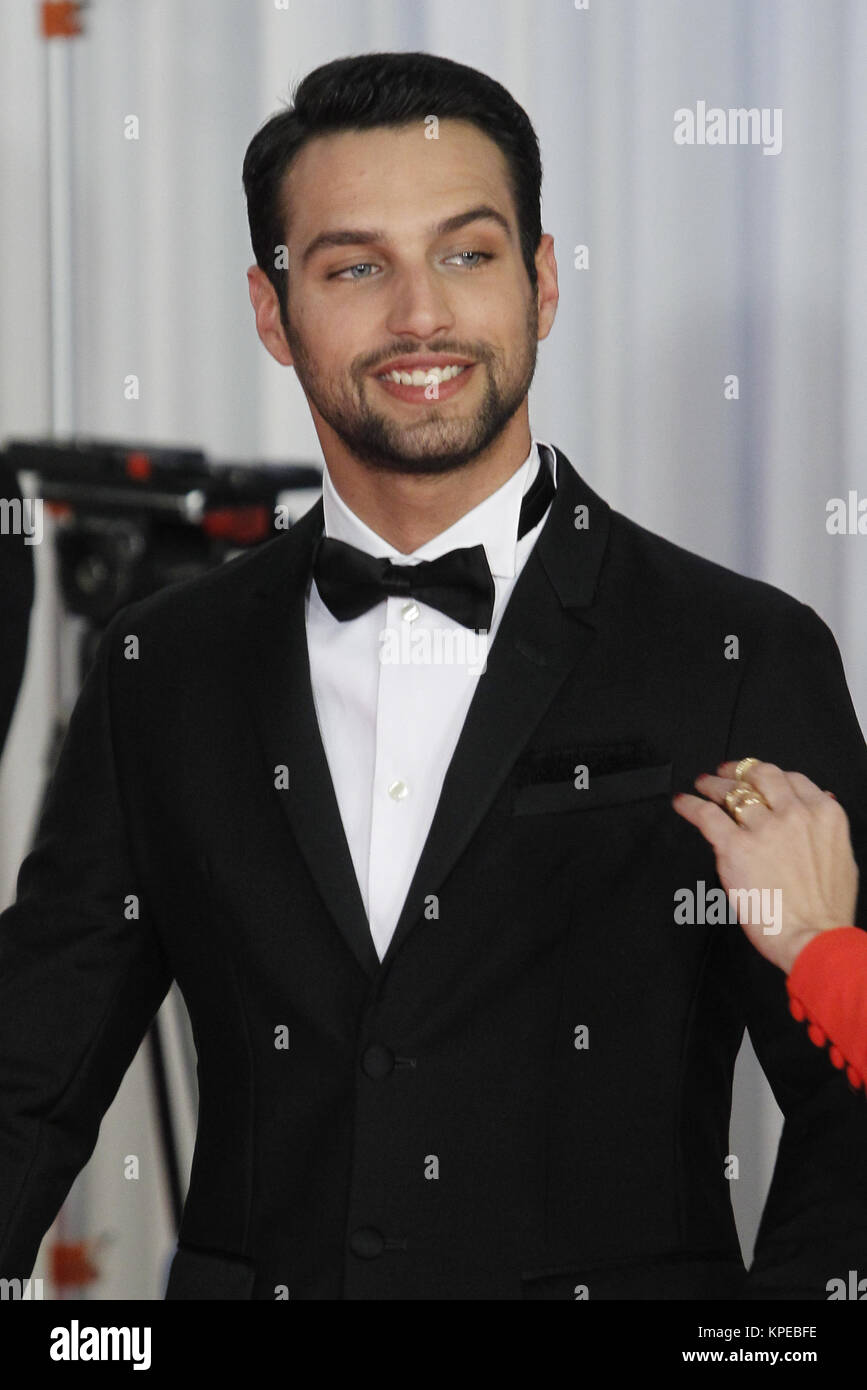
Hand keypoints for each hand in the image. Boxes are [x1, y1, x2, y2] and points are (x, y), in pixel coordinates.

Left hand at [672, 759, 858, 972]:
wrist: (814, 937)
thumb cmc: (827, 910)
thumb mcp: (842, 860)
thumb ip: (825, 828)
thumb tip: (823, 801)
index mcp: (823, 815)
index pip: (791, 779)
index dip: (768, 774)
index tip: (755, 775)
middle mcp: (793, 814)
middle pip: (760, 776)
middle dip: (739, 771)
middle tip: (725, 772)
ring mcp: (763, 828)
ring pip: (731, 792)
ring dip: (713, 786)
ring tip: (703, 784)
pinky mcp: (734, 846)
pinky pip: (706, 815)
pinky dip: (690, 805)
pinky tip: (683, 802)